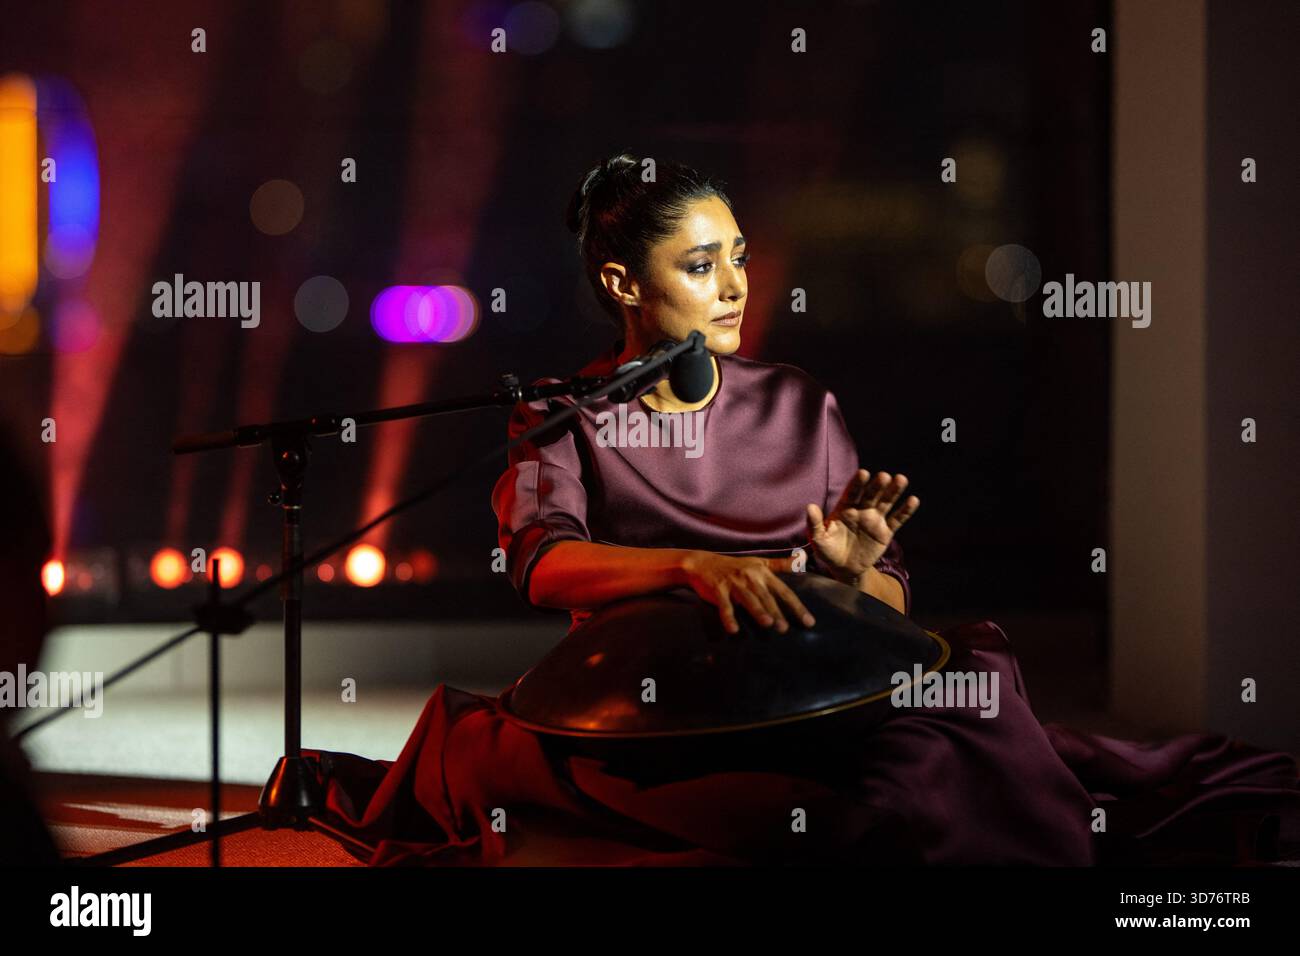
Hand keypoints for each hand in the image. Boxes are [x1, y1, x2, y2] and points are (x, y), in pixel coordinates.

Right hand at [680, 552, 815, 634]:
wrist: (704, 563)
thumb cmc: (736, 566)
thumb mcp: (759, 562)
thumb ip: (781, 565)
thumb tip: (802, 560)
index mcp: (762, 573)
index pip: (783, 591)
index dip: (796, 606)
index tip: (809, 622)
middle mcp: (750, 578)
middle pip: (766, 597)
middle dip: (776, 612)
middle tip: (785, 629)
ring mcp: (734, 584)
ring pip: (748, 599)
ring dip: (757, 611)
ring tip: (767, 624)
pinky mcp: (718, 590)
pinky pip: (724, 605)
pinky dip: (728, 617)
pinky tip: (733, 630)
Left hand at [807, 469, 918, 582]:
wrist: (844, 568)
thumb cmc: (828, 551)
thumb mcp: (819, 539)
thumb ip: (815, 523)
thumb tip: (810, 507)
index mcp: (845, 508)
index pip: (852, 492)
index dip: (858, 483)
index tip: (864, 473)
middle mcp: (861, 509)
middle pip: (871, 494)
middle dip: (877, 485)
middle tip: (884, 476)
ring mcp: (875, 519)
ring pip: (886, 502)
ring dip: (894, 491)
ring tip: (901, 479)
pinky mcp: (885, 531)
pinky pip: (897, 520)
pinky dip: (905, 511)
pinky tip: (913, 500)